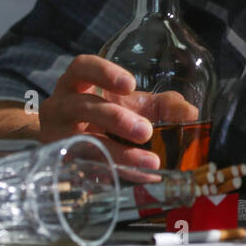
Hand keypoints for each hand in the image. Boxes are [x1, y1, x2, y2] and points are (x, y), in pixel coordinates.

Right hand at [40, 54, 169, 171]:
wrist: (66, 144)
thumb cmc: (104, 116)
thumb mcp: (131, 106)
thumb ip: (161, 106)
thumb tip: (190, 113)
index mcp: (76, 83)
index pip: (82, 67)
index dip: (103, 73)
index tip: (130, 85)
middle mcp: (59, 106)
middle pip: (83, 106)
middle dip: (116, 118)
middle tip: (146, 131)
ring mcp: (55, 136)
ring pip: (82, 141)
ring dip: (118, 152)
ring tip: (151, 162)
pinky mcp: (59, 163)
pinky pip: (87, 168)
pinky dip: (115, 172)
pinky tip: (138, 177)